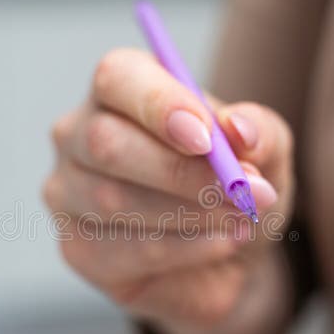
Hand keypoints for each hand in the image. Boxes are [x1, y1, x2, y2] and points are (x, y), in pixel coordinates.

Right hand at [43, 48, 293, 327]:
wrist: (229, 255)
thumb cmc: (234, 186)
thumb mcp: (265, 154)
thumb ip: (260, 133)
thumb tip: (239, 129)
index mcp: (121, 90)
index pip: (117, 78)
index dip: (160, 104)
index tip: (207, 136)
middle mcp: (79, 135)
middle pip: (105, 142)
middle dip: (178, 170)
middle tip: (237, 189)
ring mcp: (68, 193)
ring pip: (113, 200)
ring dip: (190, 213)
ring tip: (242, 219)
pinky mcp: (77, 248)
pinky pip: (124, 249)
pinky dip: (184, 249)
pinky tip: (220, 244)